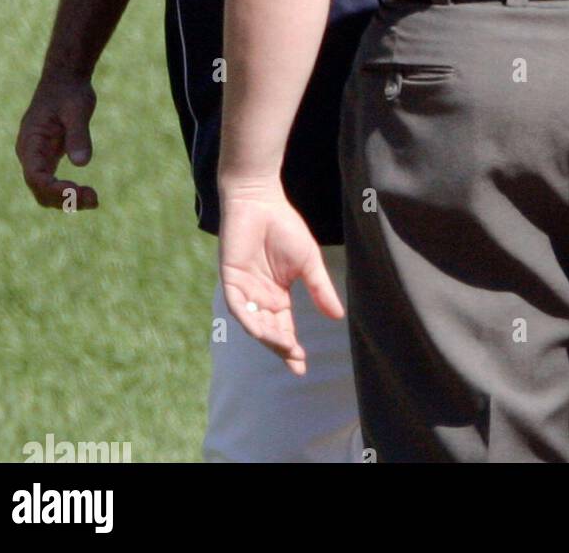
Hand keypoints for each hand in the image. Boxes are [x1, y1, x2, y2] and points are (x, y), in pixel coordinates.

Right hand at [16, 69, 97, 208]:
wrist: (65, 81)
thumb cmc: (69, 93)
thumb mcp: (77, 109)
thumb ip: (78, 135)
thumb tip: (82, 164)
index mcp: (30, 142)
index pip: (35, 176)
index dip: (54, 189)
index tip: (77, 190)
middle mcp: (29, 154)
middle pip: (39, 189)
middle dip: (64, 199)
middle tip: (94, 199)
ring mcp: (37, 158)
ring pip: (45, 191)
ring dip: (67, 200)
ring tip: (94, 200)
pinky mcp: (48, 158)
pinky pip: (53, 184)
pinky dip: (68, 192)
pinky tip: (88, 194)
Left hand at [219, 182, 343, 374]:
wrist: (261, 201)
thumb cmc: (285, 228)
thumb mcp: (309, 263)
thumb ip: (320, 289)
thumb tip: (339, 317)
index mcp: (277, 296)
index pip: (284, 328)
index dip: (291, 348)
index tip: (303, 367)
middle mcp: (259, 298)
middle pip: (269, 331)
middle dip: (281, 348)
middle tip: (296, 361)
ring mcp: (244, 290)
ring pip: (253, 323)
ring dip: (267, 336)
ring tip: (285, 346)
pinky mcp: (230, 279)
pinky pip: (237, 306)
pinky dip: (248, 319)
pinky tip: (261, 329)